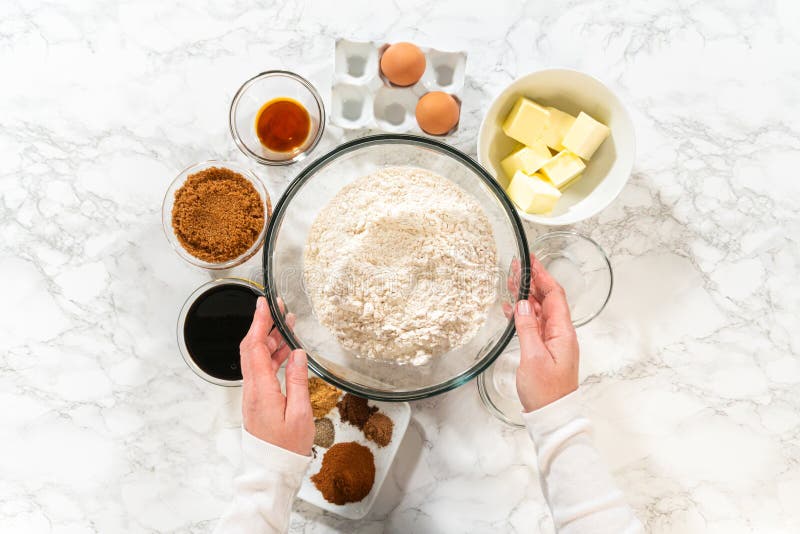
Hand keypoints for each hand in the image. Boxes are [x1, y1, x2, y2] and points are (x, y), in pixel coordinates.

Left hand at [239, 297, 313, 455]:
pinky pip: (263, 370)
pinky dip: (273, 355)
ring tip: (286, 325)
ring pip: (258, 358)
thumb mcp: (300, 413)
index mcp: (261, 389)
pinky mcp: (259, 399)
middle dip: (264, 325)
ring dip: (270, 340)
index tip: (263, 304)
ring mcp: (254, 394)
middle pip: (252, 348)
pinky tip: (286, 351)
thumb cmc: (286, 447)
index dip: (258, 322)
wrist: (272, 469)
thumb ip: (298, 380)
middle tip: (277, 307)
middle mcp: (253, 389)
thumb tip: (297, 354)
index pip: (254, 346)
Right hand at [512, 254, 579, 411]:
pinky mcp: (544, 350)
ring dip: (526, 296)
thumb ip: (527, 328)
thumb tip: (521, 305)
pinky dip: (522, 314)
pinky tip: (511, 308)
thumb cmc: (546, 392)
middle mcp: (560, 334)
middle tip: (517, 267)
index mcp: (563, 332)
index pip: (554, 296)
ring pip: (539, 311)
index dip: (543, 276)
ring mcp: (552, 342)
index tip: (532, 261)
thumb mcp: (532, 357)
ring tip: (511, 281)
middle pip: (547, 300)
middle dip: (533, 281)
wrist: (551, 415)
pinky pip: (534, 325)